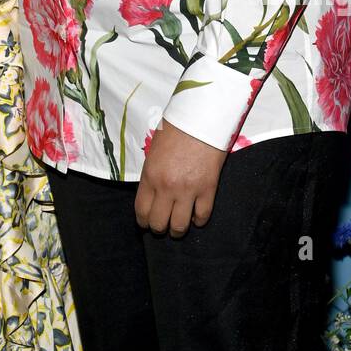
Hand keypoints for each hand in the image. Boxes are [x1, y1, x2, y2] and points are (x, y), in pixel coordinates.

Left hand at [135, 119, 228, 237]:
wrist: (200, 119)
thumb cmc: (174, 130)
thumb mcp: (153, 152)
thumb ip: (152, 175)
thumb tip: (152, 193)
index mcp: (150, 176)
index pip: (142, 210)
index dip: (143, 222)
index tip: (146, 223)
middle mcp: (167, 187)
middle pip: (159, 223)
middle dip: (159, 228)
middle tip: (162, 226)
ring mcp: (188, 190)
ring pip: (180, 226)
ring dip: (178, 230)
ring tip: (178, 227)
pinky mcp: (208, 189)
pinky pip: (202, 216)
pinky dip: (198, 220)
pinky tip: (196, 216)